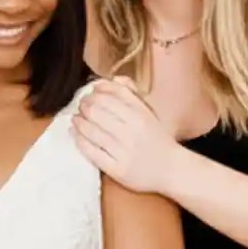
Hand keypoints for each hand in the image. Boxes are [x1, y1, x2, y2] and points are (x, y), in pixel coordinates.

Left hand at [71, 77, 179, 193]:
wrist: (172, 170)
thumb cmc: (157, 139)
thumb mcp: (149, 113)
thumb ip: (131, 94)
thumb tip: (113, 79)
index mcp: (141, 114)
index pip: (110, 95)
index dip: (95, 92)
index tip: (90, 92)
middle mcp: (132, 131)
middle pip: (97, 110)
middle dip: (84, 105)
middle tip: (81, 105)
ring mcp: (123, 151)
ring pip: (91, 130)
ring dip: (78, 121)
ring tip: (76, 118)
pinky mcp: (117, 169)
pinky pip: (91, 151)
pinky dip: (79, 140)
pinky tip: (75, 133)